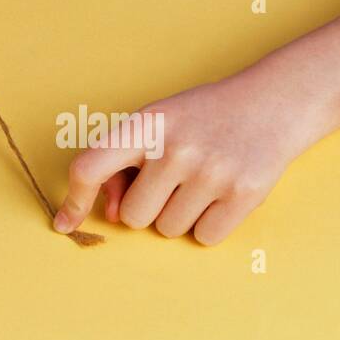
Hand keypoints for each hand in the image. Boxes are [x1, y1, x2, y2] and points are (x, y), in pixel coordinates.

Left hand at [54, 64, 324, 245]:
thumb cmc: (205, 118)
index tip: (65, 222)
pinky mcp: (243, 194)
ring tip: (204, 181)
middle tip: (177, 179)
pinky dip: (211, 224)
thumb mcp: (160, 124)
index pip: (90, 167)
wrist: (274, 102)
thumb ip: (125, 165)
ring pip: (169, 229)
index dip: (74, 199)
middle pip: (134, 217)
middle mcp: (176, 147)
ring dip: (183, 215)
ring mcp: (211, 172)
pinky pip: (205, 237)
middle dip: (151, 206)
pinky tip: (224, 194)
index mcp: (146, 123)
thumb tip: (110, 214)